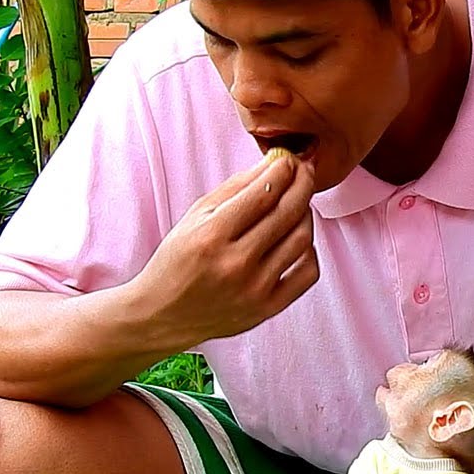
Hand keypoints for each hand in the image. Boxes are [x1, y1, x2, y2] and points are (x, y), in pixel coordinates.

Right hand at [131, 151, 318, 351]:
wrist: (163, 314)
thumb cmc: (177, 260)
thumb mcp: (195, 217)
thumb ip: (234, 188)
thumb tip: (274, 164)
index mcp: (211, 236)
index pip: (263, 194)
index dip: (284, 170)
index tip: (289, 159)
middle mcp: (236, 263)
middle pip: (287, 213)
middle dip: (302, 183)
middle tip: (304, 171)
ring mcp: (255, 289)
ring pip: (302, 239)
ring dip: (306, 213)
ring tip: (297, 203)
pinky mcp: (268, 309)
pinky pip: (308, 273)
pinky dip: (310, 250)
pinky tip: (298, 240)